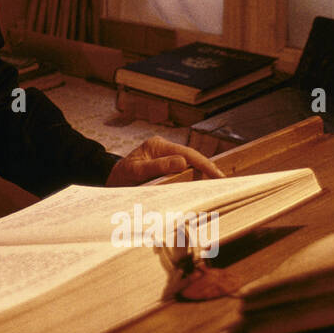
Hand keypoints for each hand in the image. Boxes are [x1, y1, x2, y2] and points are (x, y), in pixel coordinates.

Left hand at [106, 136, 224, 186]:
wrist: (110, 180)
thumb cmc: (121, 176)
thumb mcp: (136, 171)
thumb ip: (158, 166)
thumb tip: (183, 162)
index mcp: (157, 146)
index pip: (187, 153)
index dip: (204, 164)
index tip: (218, 175)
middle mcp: (163, 148)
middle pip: (192, 157)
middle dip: (207, 169)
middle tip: (223, 183)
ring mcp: (165, 156)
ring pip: (189, 164)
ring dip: (201, 175)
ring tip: (215, 187)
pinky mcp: (165, 165)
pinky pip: (183, 171)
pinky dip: (192, 178)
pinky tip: (200, 187)